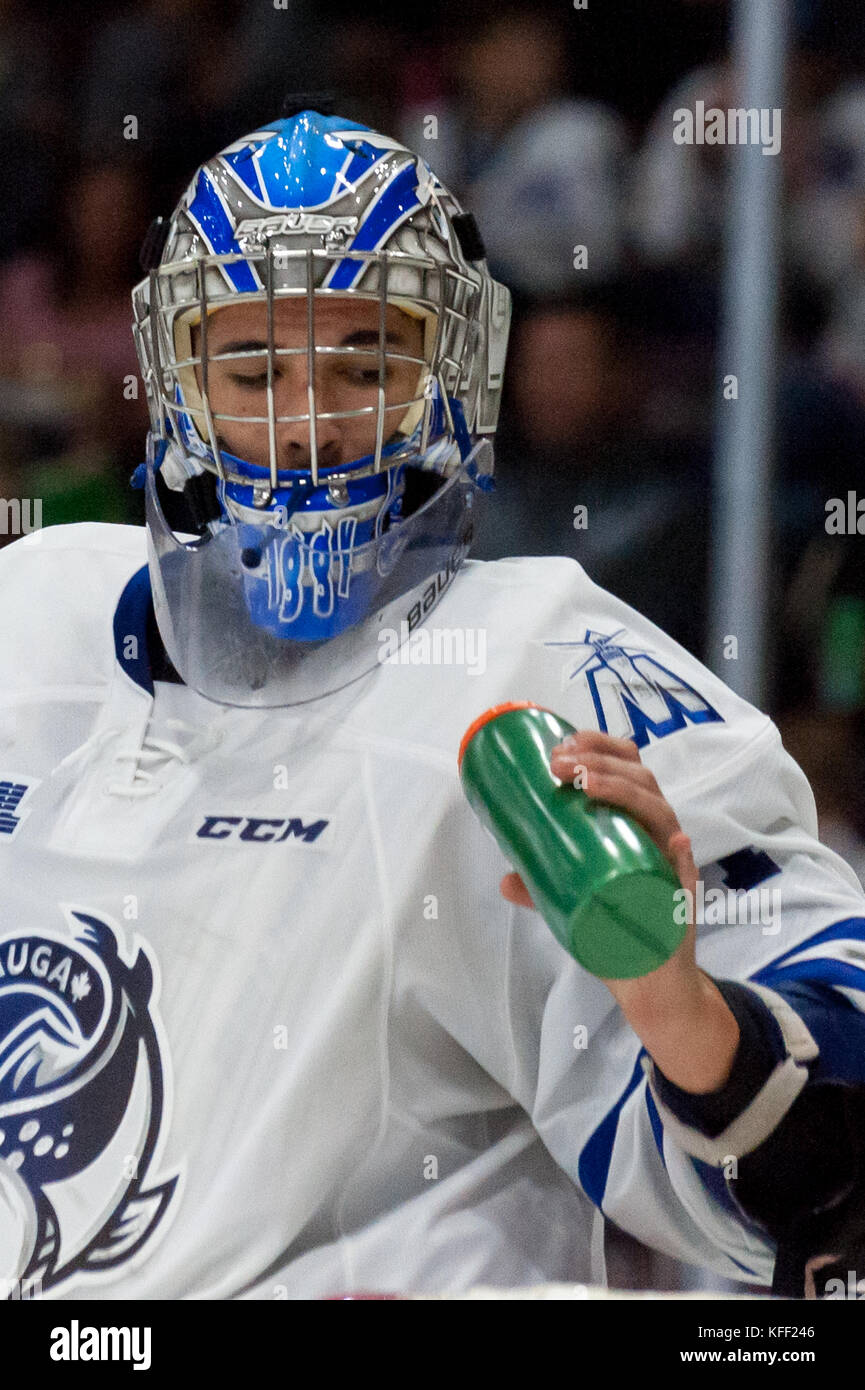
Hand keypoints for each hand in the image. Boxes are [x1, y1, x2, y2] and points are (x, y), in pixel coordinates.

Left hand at [499, 730, 739, 1093]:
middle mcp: (659, 837)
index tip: (561, 743)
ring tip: (589, 784)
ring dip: (627, 793)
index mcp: (637, 824)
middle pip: (642, 782)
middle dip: (601, 763)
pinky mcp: (682, 904)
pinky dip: (681, 858)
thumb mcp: (574, 901)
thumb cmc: (616, 930)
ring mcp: (672, 867)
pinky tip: (673, 843)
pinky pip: (688, 877)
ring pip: (662, 816)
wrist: (649, 983)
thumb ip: (543, 888)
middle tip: (560, 764)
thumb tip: (504, 879)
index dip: (599, 747)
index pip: (628, 769)